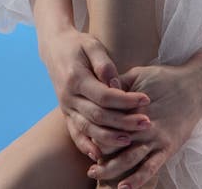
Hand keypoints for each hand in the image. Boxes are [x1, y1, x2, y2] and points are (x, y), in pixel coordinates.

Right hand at [40, 28, 152, 162]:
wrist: (54, 48)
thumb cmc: (78, 44)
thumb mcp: (92, 45)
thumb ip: (104, 64)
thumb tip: (116, 85)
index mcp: (76, 78)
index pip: (104, 96)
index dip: (126, 100)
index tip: (146, 99)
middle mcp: (69, 97)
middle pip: (99, 115)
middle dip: (124, 122)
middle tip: (146, 123)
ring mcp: (66, 107)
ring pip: (88, 128)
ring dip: (109, 138)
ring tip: (131, 140)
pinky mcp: (66, 114)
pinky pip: (75, 134)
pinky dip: (86, 146)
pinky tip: (99, 156)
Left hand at [85, 55, 201, 188]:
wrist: (196, 86)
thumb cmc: (166, 77)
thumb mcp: (141, 73)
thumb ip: (120, 82)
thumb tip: (101, 85)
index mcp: (133, 106)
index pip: (107, 120)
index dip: (93, 127)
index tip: (83, 132)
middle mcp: (143, 124)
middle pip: (113, 141)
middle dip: (97, 150)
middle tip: (85, 156)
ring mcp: (156, 138)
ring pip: (128, 158)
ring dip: (110, 168)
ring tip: (94, 174)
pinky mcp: (168, 148)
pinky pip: (151, 168)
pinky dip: (137, 179)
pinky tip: (124, 187)